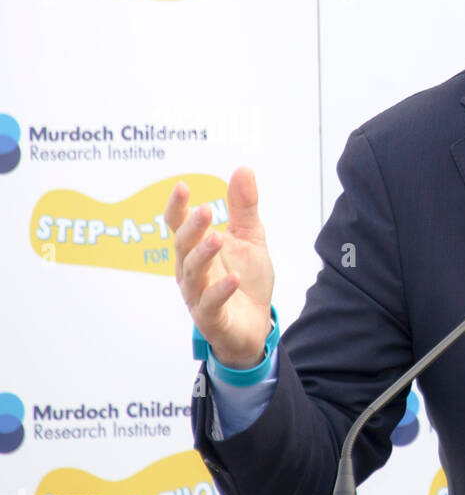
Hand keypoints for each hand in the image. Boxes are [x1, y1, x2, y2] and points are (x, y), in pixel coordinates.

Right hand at [165, 167, 273, 368]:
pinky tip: (233, 278)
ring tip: (217, 238)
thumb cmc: (246, 280)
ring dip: (203, 255)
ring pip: (193, 273)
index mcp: (196, 249)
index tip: (182, 186)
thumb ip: (243, 208)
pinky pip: (211, 303)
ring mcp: (198, 295)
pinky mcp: (211, 318)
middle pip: (183, 246)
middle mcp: (191, 270)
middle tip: (205, 210)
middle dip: (192, 228)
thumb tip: (243, 169)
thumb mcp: (250, 239)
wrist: (256, 325)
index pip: (179, 224)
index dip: (178, 206)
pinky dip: (221, 290)